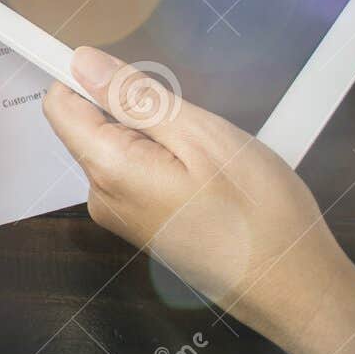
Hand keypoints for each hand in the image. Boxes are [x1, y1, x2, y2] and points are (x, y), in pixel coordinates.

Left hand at [44, 46, 354, 353]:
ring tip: (210, 156)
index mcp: (108, 171)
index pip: (59, 105)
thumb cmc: (259, 215)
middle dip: (136, 107)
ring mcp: (123, 214)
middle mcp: (102, 196)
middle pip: (92, 124)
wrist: (295, 290)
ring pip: (122, 146)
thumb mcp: (201, 137)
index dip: (83, 75)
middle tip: (194, 125)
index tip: (124, 66)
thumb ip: (134, 98)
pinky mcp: (146, 224)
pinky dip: (170, 159)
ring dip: (159, 134)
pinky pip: (141, 172)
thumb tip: (82, 63)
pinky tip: (211, 177)